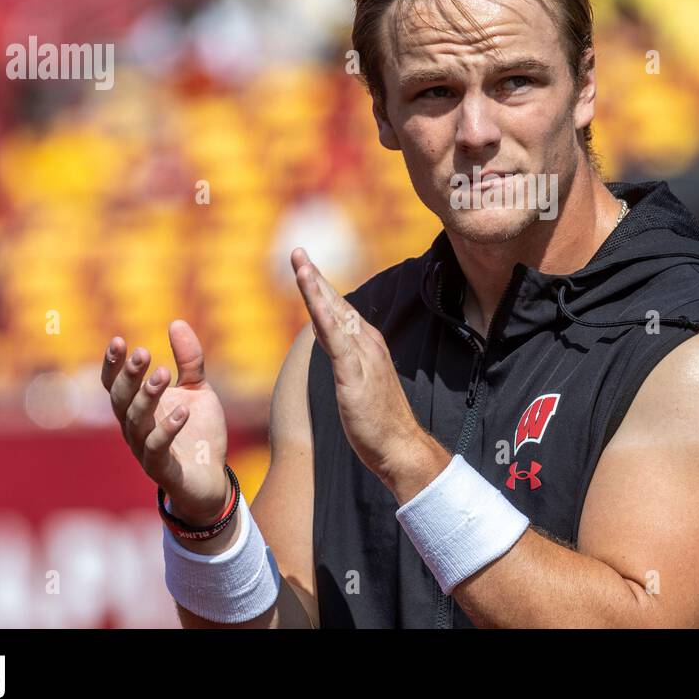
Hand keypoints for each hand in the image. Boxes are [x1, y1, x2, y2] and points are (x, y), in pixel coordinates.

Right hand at [102, 320, 229, 526]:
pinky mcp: (162, 470)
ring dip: (147, 397)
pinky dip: (168, 429)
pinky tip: (182, 410)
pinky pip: (157, 449)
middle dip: (129, 376)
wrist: (212, 480)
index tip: (118, 340)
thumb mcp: (198, 390)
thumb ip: (189, 360)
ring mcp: (145, 451)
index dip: (112, 365)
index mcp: (138, 408)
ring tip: (163, 374)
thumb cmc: (198, 433)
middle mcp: (135, 429)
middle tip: (142, 352)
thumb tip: (176, 322)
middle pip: (121, 400)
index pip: (115, 384)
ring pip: (136, 422)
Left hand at [290, 247, 426, 484]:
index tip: (305, 266)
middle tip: (297, 252)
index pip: (340, 310)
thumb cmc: (380, 422)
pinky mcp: (355, 375)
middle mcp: (367, 344)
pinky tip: (314, 303)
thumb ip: (347, 361)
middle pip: (336, 304)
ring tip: (301, 265)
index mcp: (367, 345)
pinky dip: (325, 318)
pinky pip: (337, 341)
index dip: (321, 288)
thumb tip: (332, 346)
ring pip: (336, 316)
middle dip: (315, 277)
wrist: (401, 447)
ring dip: (317, 289)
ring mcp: (362, 358)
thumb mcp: (359, 384)